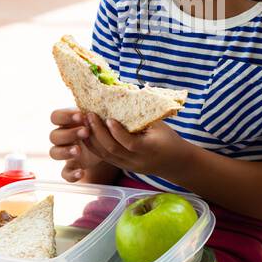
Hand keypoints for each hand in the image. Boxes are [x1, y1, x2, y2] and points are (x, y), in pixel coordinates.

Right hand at [49, 108, 116, 183]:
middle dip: (69, 133)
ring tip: (79, 150)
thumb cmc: (102, 124)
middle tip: (85, 132)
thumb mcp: (99, 116)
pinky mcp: (72, 167)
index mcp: (66, 122)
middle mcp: (62, 136)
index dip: (65, 116)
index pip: (55, 116)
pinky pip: (64, 173)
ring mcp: (65, 152)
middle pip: (54, 135)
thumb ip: (98, 111)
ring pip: (54, 152)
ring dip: (65, 151)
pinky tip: (81, 172)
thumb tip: (108, 100)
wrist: (109, 142)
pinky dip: (71, 174)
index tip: (81, 115)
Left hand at [77, 112, 191, 179]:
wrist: (176, 164)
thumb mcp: (160, 126)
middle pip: (112, 149)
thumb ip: (142, 116)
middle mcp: (136, 160)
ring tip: (84, 122)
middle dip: (98, 132)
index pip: (129, 143)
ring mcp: (128, 165)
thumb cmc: (169, 139)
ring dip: (92, 139)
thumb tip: (125, 95)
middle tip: (90, 115)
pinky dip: (94, 146)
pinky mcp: (123, 167)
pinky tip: (87, 134)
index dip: (117, 131)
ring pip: (105, 155)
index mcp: (148, 149)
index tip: (108, 118)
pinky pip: (105, 158)